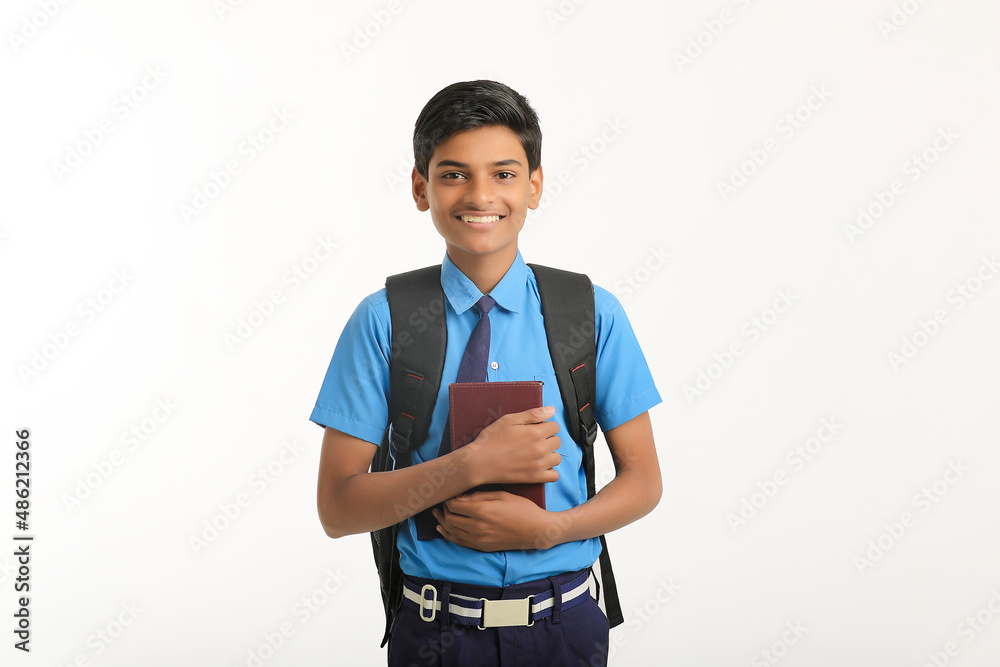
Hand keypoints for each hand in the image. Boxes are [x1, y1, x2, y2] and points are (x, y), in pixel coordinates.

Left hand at [433, 491, 554, 551]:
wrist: (536, 530)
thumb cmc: (522, 509)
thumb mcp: (502, 494)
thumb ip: (479, 495)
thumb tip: (461, 496)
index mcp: (482, 511)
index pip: (454, 505)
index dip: (448, 498)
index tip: (450, 493)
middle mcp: (478, 527)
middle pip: (450, 518)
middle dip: (443, 510)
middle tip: (442, 502)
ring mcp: (479, 539)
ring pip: (452, 531)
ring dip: (443, 522)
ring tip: (438, 514)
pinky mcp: (482, 547)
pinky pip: (460, 542)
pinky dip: (449, 535)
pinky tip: (443, 530)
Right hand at [458, 406, 560, 486]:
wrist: (479, 462)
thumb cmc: (492, 439)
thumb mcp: (509, 420)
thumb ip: (533, 414)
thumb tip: (552, 410)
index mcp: (535, 433)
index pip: (555, 426)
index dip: (545, 426)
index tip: (534, 429)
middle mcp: (540, 449)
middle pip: (557, 441)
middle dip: (547, 439)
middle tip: (532, 441)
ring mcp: (539, 465)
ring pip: (557, 458)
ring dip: (550, 454)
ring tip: (535, 453)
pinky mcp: (535, 478)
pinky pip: (554, 475)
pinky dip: (550, 471)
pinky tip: (539, 465)